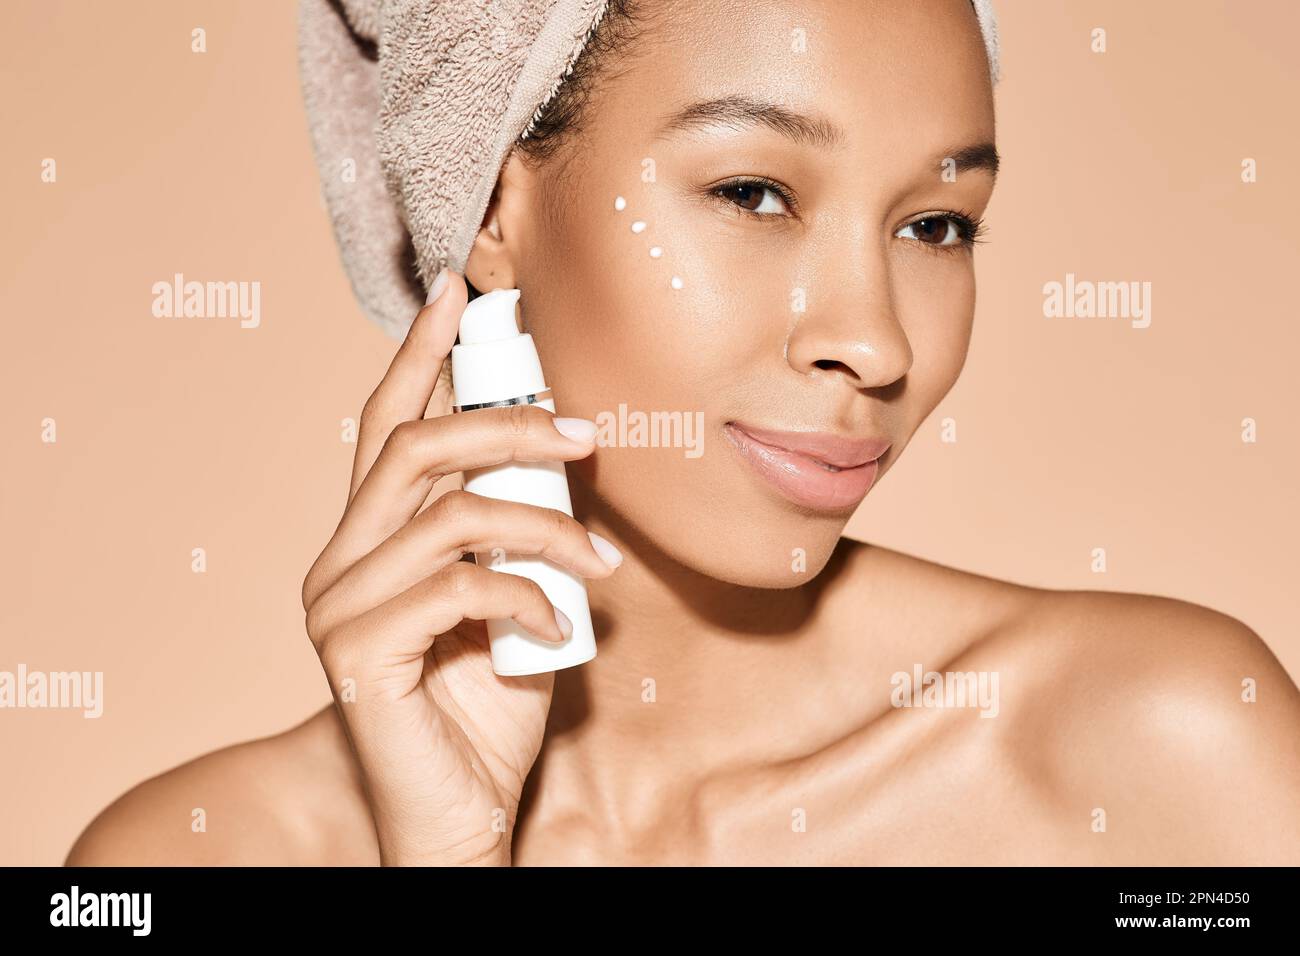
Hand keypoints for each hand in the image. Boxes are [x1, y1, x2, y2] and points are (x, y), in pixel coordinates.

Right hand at [301, 271, 620, 864]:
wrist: (462, 814)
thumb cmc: (489, 706)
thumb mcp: (516, 594)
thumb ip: (516, 526)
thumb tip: (561, 446)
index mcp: (370, 539)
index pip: (386, 426)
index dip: (417, 353)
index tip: (454, 289)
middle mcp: (339, 560)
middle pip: (414, 446)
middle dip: (508, 423)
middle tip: (584, 432)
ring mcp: (337, 605)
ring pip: (450, 513)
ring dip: (544, 525)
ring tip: (599, 565)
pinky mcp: (356, 652)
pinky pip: (458, 587)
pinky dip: (527, 598)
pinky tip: (558, 630)